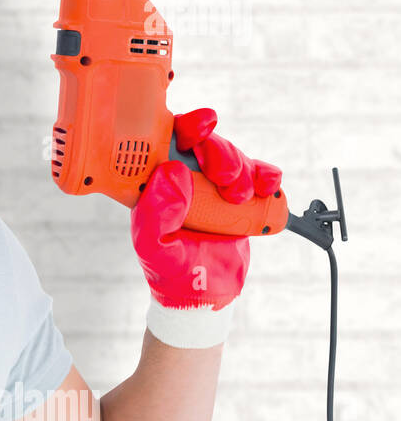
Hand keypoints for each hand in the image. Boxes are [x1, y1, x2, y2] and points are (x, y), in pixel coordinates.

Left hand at [131, 108, 282, 311]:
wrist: (206, 295)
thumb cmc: (172, 272)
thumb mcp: (155, 247)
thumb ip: (156, 214)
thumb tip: (173, 172)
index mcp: (154, 184)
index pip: (163, 141)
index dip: (184, 126)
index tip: (202, 125)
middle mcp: (182, 178)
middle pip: (204, 143)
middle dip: (221, 153)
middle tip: (227, 178)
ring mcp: (211, 185)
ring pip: (232, 155)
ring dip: (242, 170)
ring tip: (240, 197)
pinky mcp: (240, 196)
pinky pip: (259, 174)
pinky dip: (267, 175)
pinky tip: (267, 187)